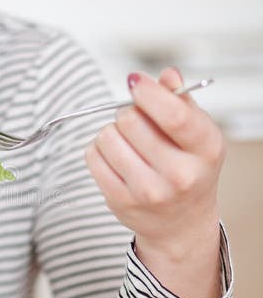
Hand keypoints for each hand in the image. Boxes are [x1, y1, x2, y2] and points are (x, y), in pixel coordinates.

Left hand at [85, 67, 224, 297]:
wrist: (181, 222)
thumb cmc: (190, 170)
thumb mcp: (198, 134)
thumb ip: (182, 102)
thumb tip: (167, 75)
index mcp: (205, 150)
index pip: (173, 115)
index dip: (148, 92)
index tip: (135, 82)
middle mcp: (180, 175)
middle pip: (131, 120)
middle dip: (129, 113)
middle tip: (137, 123)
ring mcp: (148, 192)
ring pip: (106, 137)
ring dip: (112, 132)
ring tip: (127, 143)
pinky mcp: (120, 201)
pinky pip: (92, 157)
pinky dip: (99, 150)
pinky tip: (116, 157)